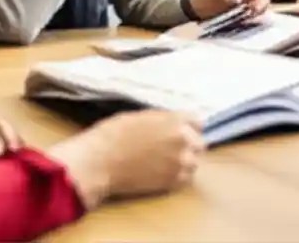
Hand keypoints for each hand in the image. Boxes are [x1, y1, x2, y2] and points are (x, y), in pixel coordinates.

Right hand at [48, 110, 203, 208]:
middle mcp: (182, 140)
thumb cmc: (112, 134)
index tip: (181, 132)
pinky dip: (178, 176)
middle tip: (172, 149)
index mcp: (175, 120)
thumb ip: (161, 121)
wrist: (99, 161)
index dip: (188, 127)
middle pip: (199, 143)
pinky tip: (163, 173)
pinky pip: (185, 179)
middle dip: (188, 145)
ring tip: (166, 162)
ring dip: (184, 162)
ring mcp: (179, 162)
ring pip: (194, 163)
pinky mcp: (171, 181)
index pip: (197, 122)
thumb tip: (169, 125)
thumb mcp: (140, 117)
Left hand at [187, 0, 268, 19]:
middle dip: (262, 7)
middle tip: (252, 17)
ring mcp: (246, 3)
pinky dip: (251, 22)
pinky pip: (252, 18)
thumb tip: (237, 1)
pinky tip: (245, 26)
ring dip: (257, 16)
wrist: (193, 3)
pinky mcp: (242, 14)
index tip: (254, 7)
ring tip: (247, 22)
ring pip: (260, 8)